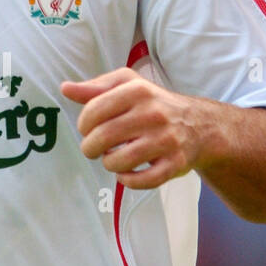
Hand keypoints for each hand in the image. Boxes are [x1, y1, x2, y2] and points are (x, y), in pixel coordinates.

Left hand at [60, 68, 205, 189]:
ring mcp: (166, 140)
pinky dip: (128, 181)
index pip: (94, 110)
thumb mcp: (128, 85)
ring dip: (108, 163)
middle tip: (93, 148)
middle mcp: (154, 113)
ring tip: (112, 158)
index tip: (87, 129)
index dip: (83, 124)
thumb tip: (65, 88)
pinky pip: (143, 180)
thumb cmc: (154, 104)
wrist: (200, 125)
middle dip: (90, 147)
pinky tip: (125, 173)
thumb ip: (96, 87)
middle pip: (103, 137)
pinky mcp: (175, 163)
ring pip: (121, 161)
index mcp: (138, 91)